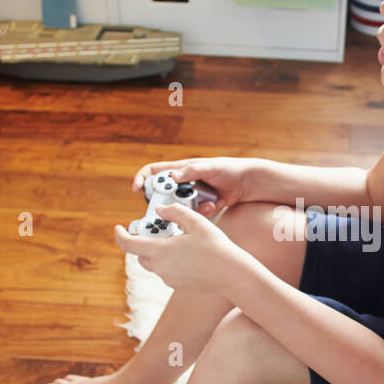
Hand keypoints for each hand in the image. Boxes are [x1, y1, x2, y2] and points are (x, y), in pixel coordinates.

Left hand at [114, 203, 243, 294]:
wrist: (231, 273)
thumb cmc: (215, 247)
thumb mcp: (196, 222)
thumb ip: (174, 212)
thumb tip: (160, 210)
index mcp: (160, 251)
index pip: (128, 245)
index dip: (120, 236)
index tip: (118, 228)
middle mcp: (160, 268)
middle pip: (141, 255)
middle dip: (144, 243)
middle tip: (158, 232)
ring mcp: (168, 279)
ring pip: (155, 264)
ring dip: (159, 252)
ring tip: (178, 242)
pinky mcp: (177, 285)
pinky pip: (167, 271)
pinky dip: (171, 262)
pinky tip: (190, 255)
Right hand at [131, 157, 255, 218]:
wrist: (247, 183)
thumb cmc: (228, 169)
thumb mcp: (210, 167)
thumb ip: (191, 171)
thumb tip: (172, 176)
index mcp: (180, 170)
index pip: (154, 172)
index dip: (141, 179)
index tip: (137, 189)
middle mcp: (182, 184)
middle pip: (162, 195)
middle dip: (166, 202)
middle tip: (174, 206)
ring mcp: (190, 197)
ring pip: (177, 208)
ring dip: (188, 209)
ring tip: (207, 203)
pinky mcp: (199, 208)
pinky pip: (192, 215)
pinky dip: (201, 213)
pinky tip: (214, 205)